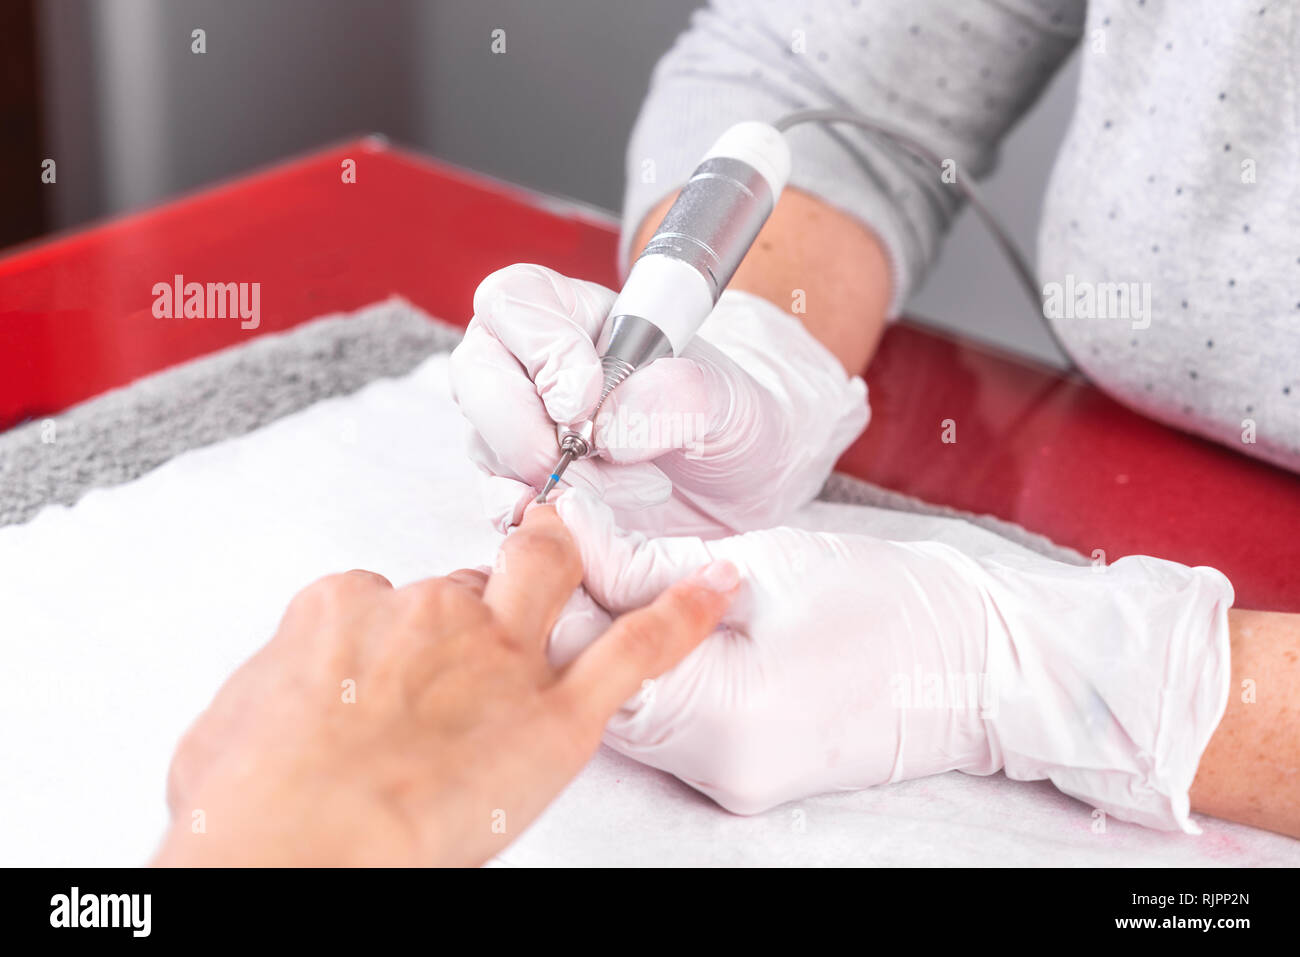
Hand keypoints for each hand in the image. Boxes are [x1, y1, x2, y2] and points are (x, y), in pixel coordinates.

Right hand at [153, 505, 738, 866]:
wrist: (294, 859)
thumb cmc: (245, 816)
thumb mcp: (220, 737)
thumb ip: (267, 691)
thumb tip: (281, 696)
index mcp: (342, 612)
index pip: (381, 596)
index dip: (394, 633)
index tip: (392, 669)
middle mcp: (426, 616)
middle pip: (466, 580)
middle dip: (473, 599)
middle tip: (475, 641)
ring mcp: (497, 657)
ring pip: (545, 573)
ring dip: (556, 564)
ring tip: (562, 564)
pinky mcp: (555, 716)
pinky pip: (636, 648)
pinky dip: (682, 612)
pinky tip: (715, 589)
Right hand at [448, 263, 868, 537]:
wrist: (745, 482)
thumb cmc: (733, 417)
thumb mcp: (730, 396)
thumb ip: (679, 395)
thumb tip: (608, 428)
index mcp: (574, 315)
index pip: (514, 300)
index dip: (538, 347)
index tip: (586, 398)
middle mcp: (532, 367)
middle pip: (476, 374)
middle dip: (523, 426)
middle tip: (587, 458)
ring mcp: (523, 431)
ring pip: (484, 445)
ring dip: (545, 479)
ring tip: (633, 490)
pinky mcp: (529, 491)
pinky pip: (499, 504)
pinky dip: (536, 520)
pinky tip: (589, 525)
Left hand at [550, 490, 1233, 832]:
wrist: (977, 662)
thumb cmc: (889, 601)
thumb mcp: (764, 563)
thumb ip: (655, 563)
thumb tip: (573, 536)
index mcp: (729, 710)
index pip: (591, 659)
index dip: (553, 595)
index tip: (537, 543)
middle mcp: (723, 765)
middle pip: (596, 698)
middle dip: (571, 628)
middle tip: (562, 563)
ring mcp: (734, 781)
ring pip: (625, 718)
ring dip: (604, 656)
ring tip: (607, 593)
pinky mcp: (744, 779)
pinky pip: (668, 731)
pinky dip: (647, 682)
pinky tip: (650, 638)